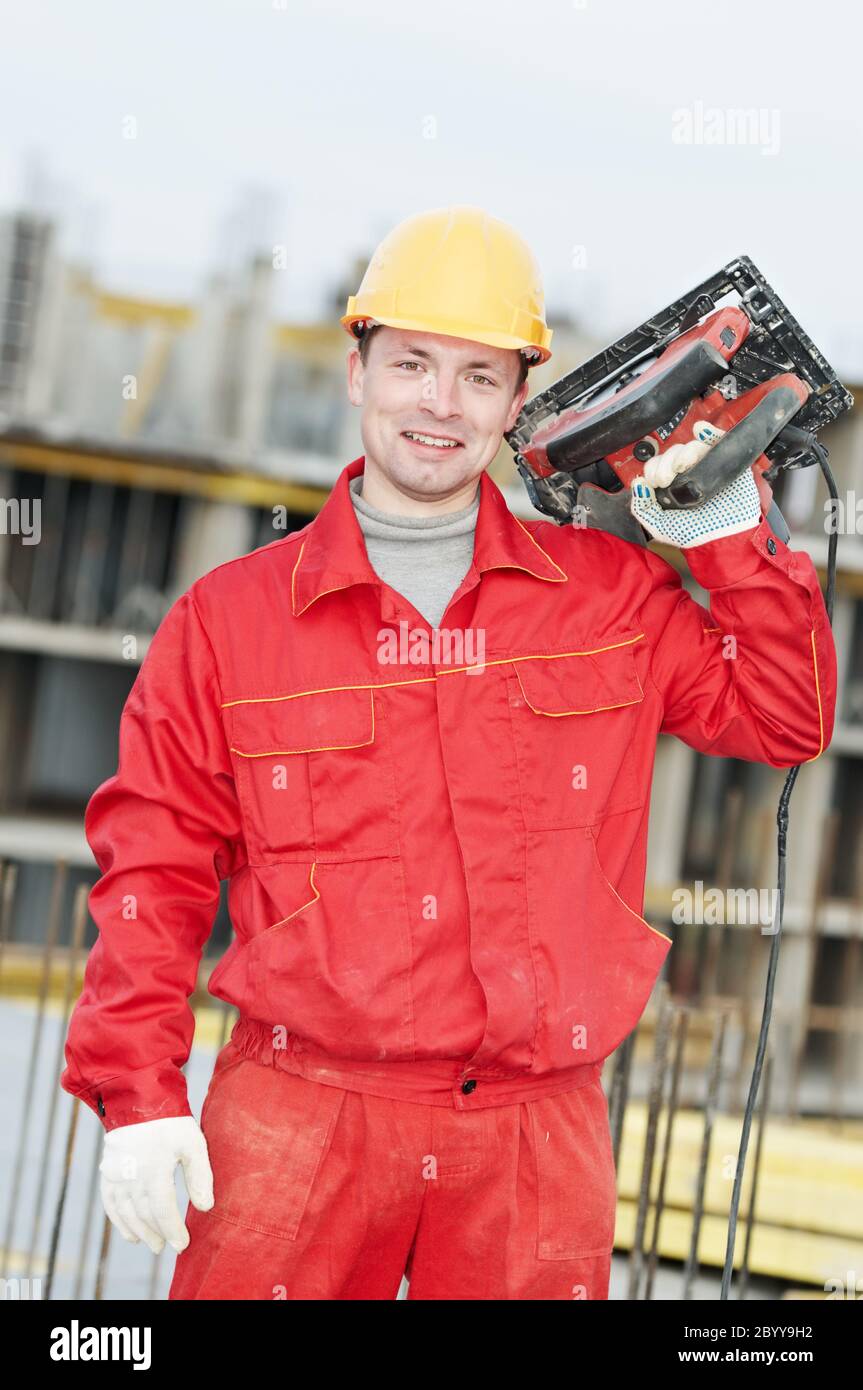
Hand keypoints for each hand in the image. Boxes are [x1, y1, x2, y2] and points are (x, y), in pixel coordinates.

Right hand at [99, 1115, 213, 1253]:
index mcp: (155, 1169)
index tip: (183, 1244)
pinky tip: (130, 1233)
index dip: (173, 1230)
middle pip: (144, 1214)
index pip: (163, 1209)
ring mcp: (116, 1175)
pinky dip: (119, 1221)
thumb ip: (200, 1176)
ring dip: (140, 1231)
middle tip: (169, 1247)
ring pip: (126, 1213)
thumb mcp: (193, 1144)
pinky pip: (110, 1203)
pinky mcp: (107, 1172)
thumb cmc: (171, 1123)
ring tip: (153, 1244)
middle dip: (158, 1234)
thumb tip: (206, 1208)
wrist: (139, 1100)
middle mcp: (132, 1176)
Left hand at [630, 421, 764, 548]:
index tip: (656, 482)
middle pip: (673, 453)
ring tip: (682, 467)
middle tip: (667, 479)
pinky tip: (701, 431)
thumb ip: (643, 507)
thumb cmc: (695, 535)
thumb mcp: (660, 526)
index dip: (653, 469)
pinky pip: (718, 441)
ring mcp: (707, 466)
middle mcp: (688, 473)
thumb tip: (637, 482)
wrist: (724, 540)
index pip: (658, 464)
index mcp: (672, 484)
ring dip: (683, 453)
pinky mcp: (727, 463)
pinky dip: (710, 432)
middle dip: (666, 463)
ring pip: (692, 447)